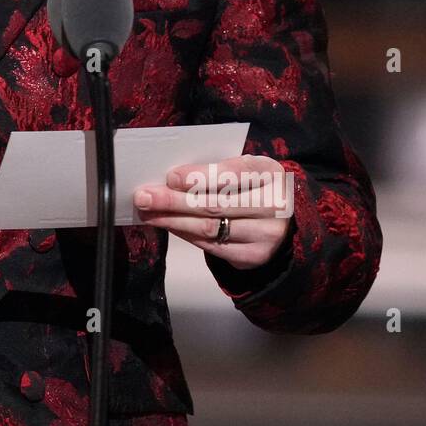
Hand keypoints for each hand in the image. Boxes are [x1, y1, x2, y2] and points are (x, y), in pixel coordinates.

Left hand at [133, 154, 293, 270]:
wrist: (282, 222)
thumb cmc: (253, 187)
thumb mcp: (244, 170)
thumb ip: (216, 171)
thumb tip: (169, 179)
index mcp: (270, 173)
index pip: (232, 174)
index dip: (199, 176)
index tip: (169, 177)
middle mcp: (274, 205)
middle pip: (215, 204)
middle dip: (173, 201)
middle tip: (144, 197)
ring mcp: (266, 234)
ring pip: (210, 227)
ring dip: (172, 220)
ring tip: (148, 213)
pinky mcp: (254, 255)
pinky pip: (212, 246)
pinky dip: (185, 234)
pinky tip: (168, 226)